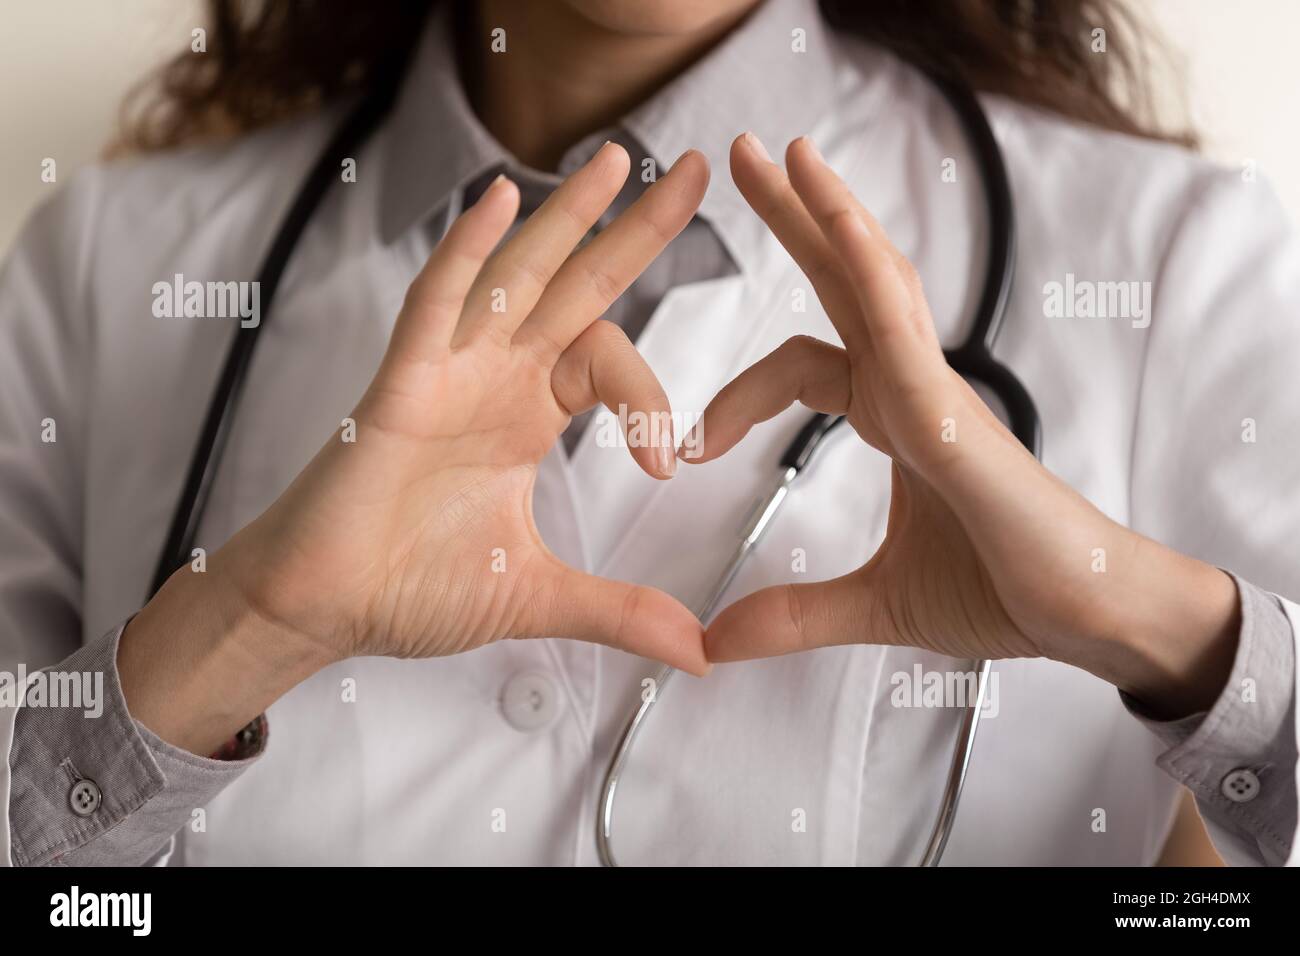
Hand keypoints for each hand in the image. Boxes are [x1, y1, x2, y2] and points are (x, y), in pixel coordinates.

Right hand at [228, 143, 713, 673]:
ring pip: (515, 276)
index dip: (652, 398)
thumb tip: (697, 651)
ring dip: (564, 215)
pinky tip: (499, 200)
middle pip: (578, 287)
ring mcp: (446, 373)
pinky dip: (465, 254)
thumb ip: (619, 611)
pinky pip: (435, 307)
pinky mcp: (398, 386)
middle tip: (697, 171)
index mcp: (527, 413)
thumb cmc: (407, 586)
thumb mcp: (537, 595)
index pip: (608, 361)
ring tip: (618, 157)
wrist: (325, 609)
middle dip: (635, 230)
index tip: (668, 465)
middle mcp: (494, 378)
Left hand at [689, 134, 1238, 717]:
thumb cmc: (1005, 591)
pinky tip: (838, 225)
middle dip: (793, 219)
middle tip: (740, 156)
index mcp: (894, 415)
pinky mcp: (956, 415)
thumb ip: (794, 615)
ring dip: (829, 214)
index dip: (739, 394)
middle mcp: (913, 387)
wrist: (1088, 617)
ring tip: (784, 155)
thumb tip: (714, 643)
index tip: (693, 450)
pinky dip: (870, 274)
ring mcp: (938, 391)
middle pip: (843, 282)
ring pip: (878, 283)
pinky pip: (905, 331)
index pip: (804, 364)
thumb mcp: (875, 607)